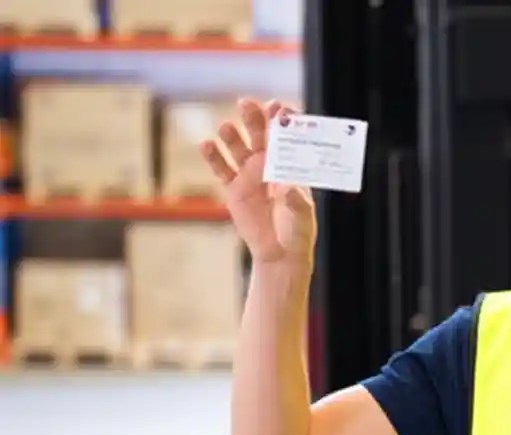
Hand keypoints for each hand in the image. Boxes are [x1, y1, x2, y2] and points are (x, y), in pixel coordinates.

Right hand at [200, 98, 316, 266]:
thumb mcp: (302, 216)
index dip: (282, 121)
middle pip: (261, 136)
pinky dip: (213, 157)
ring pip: (239, 149)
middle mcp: (270, 167)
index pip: (287, 138)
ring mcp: (250, 176)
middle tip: (247, 103)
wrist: (280, 254)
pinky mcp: (234, 189)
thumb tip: (287, 186)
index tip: (279, 107)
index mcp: (291, 167)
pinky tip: (206, 144)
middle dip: (254, 118)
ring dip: (232, 135)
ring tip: (225, 126)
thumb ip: (296, 200)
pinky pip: (222, 169)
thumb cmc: (298, 233)